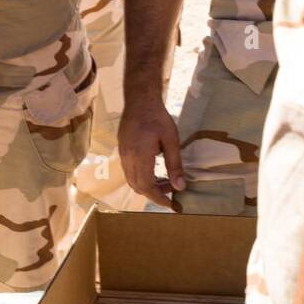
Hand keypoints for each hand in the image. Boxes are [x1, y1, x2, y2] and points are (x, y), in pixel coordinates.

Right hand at [118, 93, 185, 208]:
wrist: (139, 100)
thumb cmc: (158, 117)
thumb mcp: (171, 140)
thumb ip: (175, 164)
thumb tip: (180, 186)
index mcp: (140, 157)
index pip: (147, 187)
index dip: (158, 199)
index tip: (171, 204)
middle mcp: (128, 159)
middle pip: (138, 187)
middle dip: (154, 194)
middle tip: (172, 190)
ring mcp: (123, 155)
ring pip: (132, 180)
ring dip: (147, 186)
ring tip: (165, 181)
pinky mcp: (122, 150)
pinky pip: (129, 172)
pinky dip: (141, 178)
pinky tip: (153, 171)